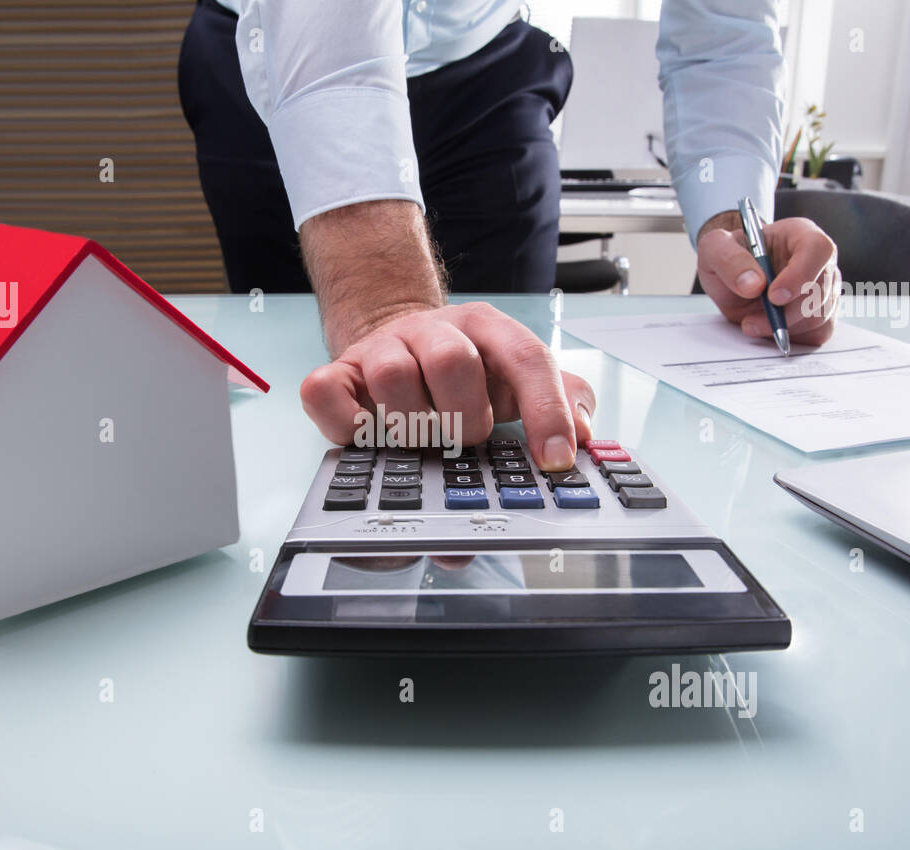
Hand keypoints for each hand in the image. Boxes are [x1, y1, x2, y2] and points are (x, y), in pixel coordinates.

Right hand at [300, 303, 594, 471]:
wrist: (396, 340)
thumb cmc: (466, 375)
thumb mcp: (517, 379)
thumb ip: (561, 403)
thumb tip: (583, 442)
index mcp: (488, 328)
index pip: (526, 358)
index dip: (546, 411)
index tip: (556, 460)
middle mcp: (434, 331)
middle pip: (454, 361)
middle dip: (467, 418)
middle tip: (467, 440)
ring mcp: (381, 348)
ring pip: (392, 376)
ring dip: (413, 425)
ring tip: (422, 440)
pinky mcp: (338, 371)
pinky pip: (326, 391)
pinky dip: (345, 422)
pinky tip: (367, 436)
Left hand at [696, 212, 839, 346]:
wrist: (734, 277)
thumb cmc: (731, 256)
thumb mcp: (715, 248)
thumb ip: (729, 260)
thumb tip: (753, 284)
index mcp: (799, 234)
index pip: (817, 249)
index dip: (800, 275)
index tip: (774, 297)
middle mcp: (819, 260)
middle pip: (820, 290)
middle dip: (784, 313)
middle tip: (750, 321)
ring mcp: (825, 288)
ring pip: (819, 315)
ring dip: (784, 328)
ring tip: (752, 323)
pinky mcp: (822, 314)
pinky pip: (818, 332)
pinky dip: (792, 337)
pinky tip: (769, 330)